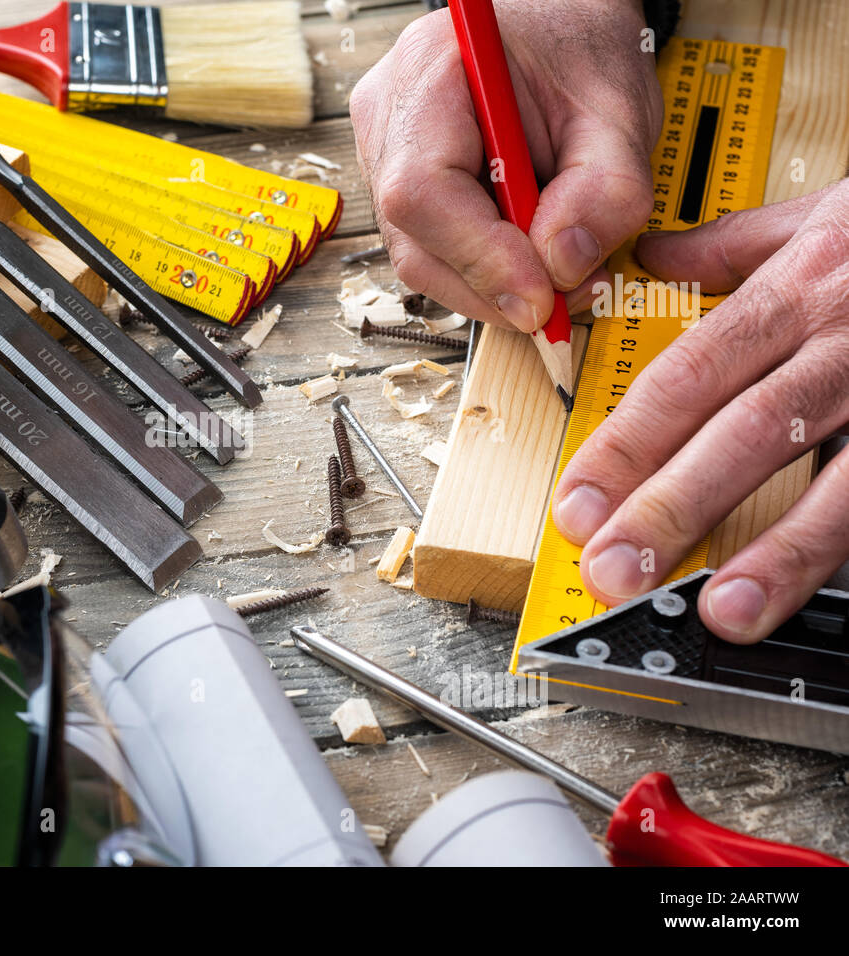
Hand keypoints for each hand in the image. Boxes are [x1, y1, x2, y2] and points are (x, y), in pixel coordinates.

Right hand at [349, 0, 660, 330]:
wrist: (559, 23)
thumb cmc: (579, 47)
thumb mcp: (619, 108)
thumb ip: (605, 190)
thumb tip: (563, 267)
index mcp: (429, 71)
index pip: (423, 191)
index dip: (479, 257)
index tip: (539, 297)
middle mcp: (388, 115)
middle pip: (414, 239)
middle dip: (490, 285)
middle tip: (559, 303)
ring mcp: (383, 152)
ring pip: (419, 257)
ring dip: (489, 286)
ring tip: (554, 279)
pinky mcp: (399, 184)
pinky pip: (430, 250)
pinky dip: (482, 271)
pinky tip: (525, 260)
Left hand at [552, 182, 848, 642]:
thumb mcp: (822, 216)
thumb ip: (733, 247)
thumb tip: (655, 255)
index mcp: (799, 292)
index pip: (687, 377)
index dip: (625, 446)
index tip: (576, 504)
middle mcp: (848, 342)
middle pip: (748, 431)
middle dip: (673, 506)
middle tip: (614, 568)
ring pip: (845, 477)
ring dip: (782, 550)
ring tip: (725, 611)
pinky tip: (821, 588)